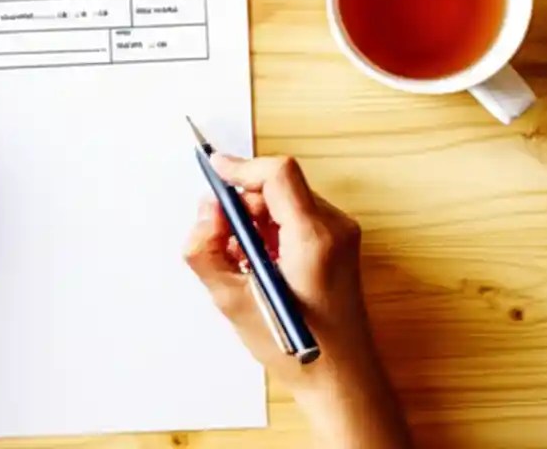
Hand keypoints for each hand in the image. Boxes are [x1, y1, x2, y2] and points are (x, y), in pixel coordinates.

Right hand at [184, 155, 410, 448]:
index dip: (240, 168)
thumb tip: (205, 214)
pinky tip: (258, 266)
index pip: (278, 174)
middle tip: (218, 237)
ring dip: (253, 221)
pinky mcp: (337, 245)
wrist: (342, 379)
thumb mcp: (234, 303)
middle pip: (277, 186)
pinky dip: (269, 231)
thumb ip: (206, 252)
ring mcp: (340, 236)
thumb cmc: (299, 349)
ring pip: (283, 201)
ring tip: (239, 261)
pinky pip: (294, 218)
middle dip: (241, 205)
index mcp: (314, 238)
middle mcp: (334, 229)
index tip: (213, 170)